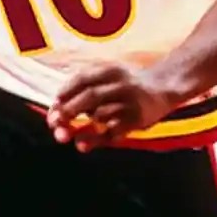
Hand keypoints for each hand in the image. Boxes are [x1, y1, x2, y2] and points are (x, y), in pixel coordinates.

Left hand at [46, 63, 179, 152]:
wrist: (163, 87)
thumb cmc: (126, 84)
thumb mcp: (108, 76)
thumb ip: (84, 88)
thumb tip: (56, 108)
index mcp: (109, 70)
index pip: (81, 79)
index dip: (64, 93)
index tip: (53, 107)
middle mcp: (120, 84)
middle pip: (90, 97)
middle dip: (69, 111)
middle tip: (54, 124)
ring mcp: (130, 102)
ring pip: (102, 115)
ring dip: (81, 126)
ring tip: (64, 135)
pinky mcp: (138, 119)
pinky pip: (115, 131)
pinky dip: (97, 139)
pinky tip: (82, 145)